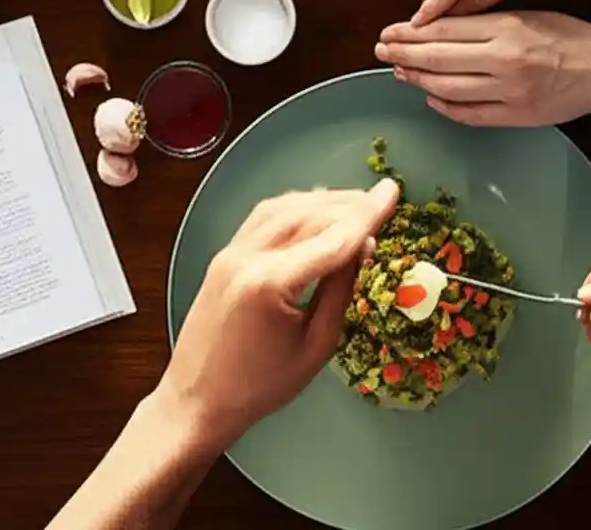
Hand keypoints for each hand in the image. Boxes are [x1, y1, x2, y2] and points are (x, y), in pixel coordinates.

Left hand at [158, 181, 399, 443]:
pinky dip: (293, 208)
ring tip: (355, 204)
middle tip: (381, 201)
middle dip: (348, 204)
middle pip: (308, 215)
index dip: (367, 214)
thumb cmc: (260, 386)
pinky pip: (262, 218)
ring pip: (283, 208)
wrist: (197, 399)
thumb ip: (340, 290)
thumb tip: (363, 247)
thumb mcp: (317, 345)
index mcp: (271, 283)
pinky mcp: (223, 257)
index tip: (393, 191)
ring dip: (321, 201)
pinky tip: (313, 211)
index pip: (332, 238)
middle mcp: (247, 257)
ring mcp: (230, 253)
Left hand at [376, 11, 590, 126]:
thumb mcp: (524, 16)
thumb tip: (435, 29)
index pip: (444, 30)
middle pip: (437, 59)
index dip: (410, 33)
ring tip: (400, 72)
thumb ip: (482, 23)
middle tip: (381, 51)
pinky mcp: (516, 115)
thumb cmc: (566, 36)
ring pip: (447, 88)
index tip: (389, 32)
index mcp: (506, 28)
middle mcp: (505, 60)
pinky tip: (430, 96)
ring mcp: (510, 91)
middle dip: (403, 55)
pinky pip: (468, 114)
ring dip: (417, 80)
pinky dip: (444, 105)